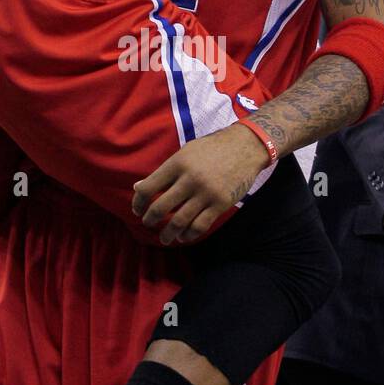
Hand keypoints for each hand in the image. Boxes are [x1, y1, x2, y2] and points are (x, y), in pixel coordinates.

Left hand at [133, 125, 268, 245]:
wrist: (246, 146)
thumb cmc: (212, 148)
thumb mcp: (185, 153)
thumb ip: (163, 171)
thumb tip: (138, 187)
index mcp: (177, 163)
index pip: (148, 188)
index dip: (138, 203)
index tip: (138, 210)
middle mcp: (189, 179)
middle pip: (160, 208)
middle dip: (150, 220)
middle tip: (148, 223)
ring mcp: (205, 192)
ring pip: (179, 221)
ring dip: (168, 233)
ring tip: (165, 238)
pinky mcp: (220, 203)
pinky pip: (200, 225)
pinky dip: (188, 234)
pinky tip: (184, 236)